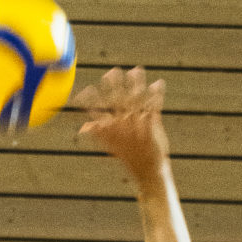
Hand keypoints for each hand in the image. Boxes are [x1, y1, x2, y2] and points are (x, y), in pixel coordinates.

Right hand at [75, 66, 170, 184]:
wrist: (147, 171)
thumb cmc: (128, 157)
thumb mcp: (110, 146)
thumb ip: (97, 133)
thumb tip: (82, 128)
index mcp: (111, 130)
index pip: (97, 112)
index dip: (90, 100)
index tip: (85, 89)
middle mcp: (123, 125)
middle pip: (117, 101)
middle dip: (114, 85)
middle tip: (112, 71)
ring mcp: (138, 124)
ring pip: (136, 100)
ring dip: (136, 84)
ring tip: (137, 69)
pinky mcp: (152, 125)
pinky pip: (154, 106)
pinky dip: (156, 94)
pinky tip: (158, 83)